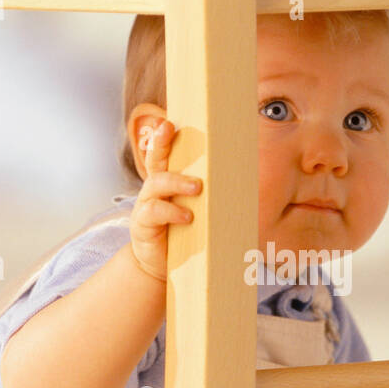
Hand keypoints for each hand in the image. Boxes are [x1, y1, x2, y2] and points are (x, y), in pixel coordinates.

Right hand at [129, 119, 202, 282]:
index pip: (164, 153)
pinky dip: (171, 212)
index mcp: (167, 181)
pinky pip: (153, 212)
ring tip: (197, 187)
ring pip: (155, 183)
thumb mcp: (198, 211)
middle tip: (170, 130)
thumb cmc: (183, 234)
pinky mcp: (143, 224)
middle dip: (160, 143)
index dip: (164, 137)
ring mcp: (146, 205)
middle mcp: (153, 189)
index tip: (170, 122)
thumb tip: (245, 182)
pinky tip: (187, 216)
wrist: (160, 265)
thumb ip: (211, 196)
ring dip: (177, 181)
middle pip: (155, 160)